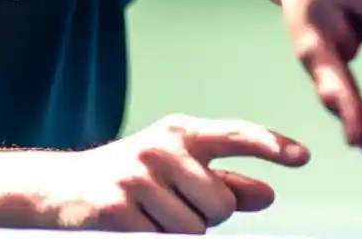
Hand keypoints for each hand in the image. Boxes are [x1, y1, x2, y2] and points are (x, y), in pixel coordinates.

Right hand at [42, 114, 309, 233]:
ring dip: (177, 233)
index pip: (233, 134)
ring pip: (194, 230)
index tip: (301, 157)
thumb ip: (223, 181)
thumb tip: (267, 194)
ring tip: (149, 215)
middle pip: (220, 204)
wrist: (60, 187)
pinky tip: (131, 225)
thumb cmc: (131, 178)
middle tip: (172, 205)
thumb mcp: (176, 169)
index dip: (269, 146)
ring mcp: (136, 175)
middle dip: (205, 216)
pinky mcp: (115, 207)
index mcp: (179, 132)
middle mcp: (159, 146)